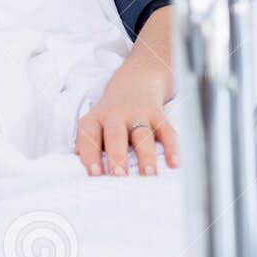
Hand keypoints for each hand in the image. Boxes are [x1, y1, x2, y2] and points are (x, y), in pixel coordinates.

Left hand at [76, 62, 177, 176]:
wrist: (135, 80)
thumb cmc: (112, 114)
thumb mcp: (95, 123)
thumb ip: (89, 144)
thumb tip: (82, 169)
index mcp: (96, 119)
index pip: (89, 136)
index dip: (90, 154)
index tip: (94, 174)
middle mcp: (115, 115)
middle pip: (115, 135)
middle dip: (117, 155)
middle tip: (119, 175)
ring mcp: (137, 114)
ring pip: (142, 135)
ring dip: (145, 155)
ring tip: (148, 174)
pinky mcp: (157, 114)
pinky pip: (166, 131)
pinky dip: (171, 147)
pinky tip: (174, 163)